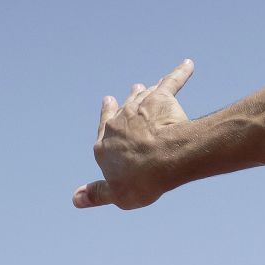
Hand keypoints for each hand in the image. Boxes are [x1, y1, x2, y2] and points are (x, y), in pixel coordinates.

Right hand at [74, 59, 194, 209]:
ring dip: (145, 91)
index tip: (107, 106)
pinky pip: (172, 81)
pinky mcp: (161, 99)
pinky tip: (189, 64)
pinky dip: (181, 72)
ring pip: (142, 96)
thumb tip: (75, 199)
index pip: (103, 132)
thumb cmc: (141, 180)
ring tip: (148, 85)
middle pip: (121, 111)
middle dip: (122, 104)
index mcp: (105, 145)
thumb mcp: (116, 194)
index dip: (106, 121)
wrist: (163, 160)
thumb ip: (97, 193)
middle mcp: (119, 123)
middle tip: (125, 94)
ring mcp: (139, 108)